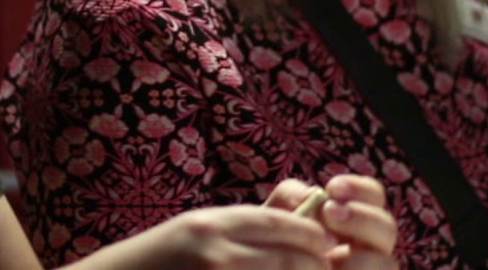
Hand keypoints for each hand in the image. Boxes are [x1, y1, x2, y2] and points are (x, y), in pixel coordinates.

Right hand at [69, 202, 334, 269]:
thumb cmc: (160, 260)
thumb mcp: (198, 232)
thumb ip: (240, 228)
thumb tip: (296, 223)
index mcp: (212, 224)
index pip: (278, 222)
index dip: (310, 234)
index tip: (326, 243)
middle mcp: (214, 249)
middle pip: (288, 257)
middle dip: (314, 266)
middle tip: (326, 268)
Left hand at [265, 176, 398, 269]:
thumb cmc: (273, 247)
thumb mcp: (274, 219)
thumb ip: (289, 197)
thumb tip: (311, 194)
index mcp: (353, 222)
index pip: (374, 197)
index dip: (361, 189)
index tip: (332, 188)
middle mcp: (367, 249)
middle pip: (388, 228)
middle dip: (362, 217)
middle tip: (329, 214)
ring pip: (389, 264)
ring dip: (364, 259)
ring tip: (328, 259)